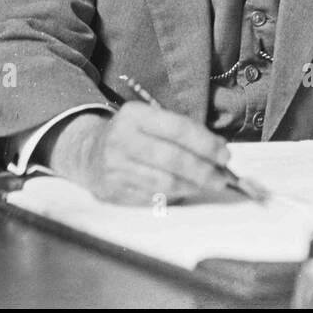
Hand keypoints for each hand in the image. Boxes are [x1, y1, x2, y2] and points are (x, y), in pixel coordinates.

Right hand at [47, 105, 232, 204]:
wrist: (87, 152)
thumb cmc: (132, 134)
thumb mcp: (150, 119)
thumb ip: (181, 131)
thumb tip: (218, 151)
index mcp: (134, 115)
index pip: (177, 129)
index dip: (205, 143)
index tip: (225, 155)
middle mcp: (121, 140)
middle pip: (172, 159)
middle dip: (203, 170)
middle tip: (222, 177)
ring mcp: (115, 168)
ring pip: (164, 182)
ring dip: (192, 186)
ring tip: (208, 184)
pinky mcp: (113, 191)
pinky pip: (152, 197)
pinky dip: (174, 196)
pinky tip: (186, 191)